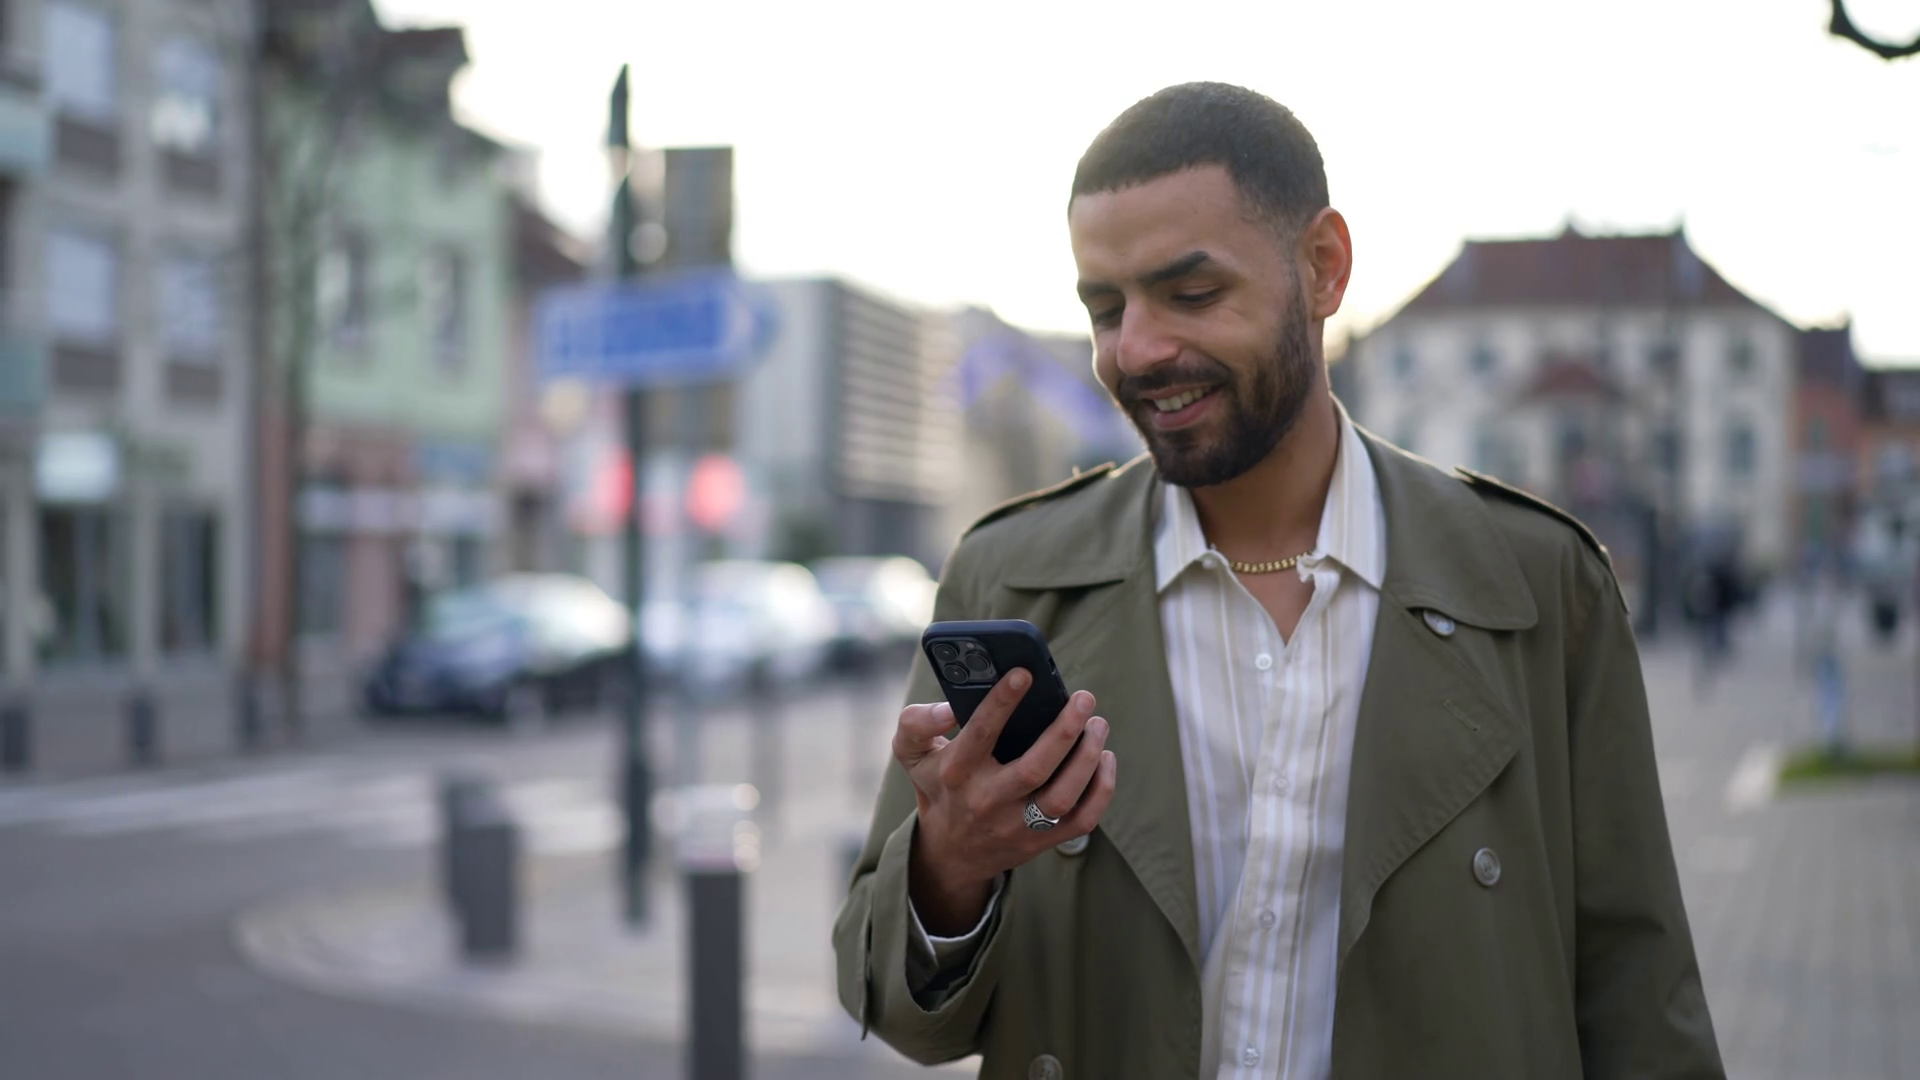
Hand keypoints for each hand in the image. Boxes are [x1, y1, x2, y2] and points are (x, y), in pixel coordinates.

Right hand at [892, 669, 1117, 934]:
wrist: (952, 852)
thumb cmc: (939, 786)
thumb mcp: (913, 754)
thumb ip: (917, 722)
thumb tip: (948, 707)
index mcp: (957, 773)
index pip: (980, 734)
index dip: (1002, 701)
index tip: (1024, 673)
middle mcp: (988, 801)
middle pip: (1034, 769)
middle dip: (1064, 731)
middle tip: (1084, 699)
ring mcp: (1018, 826)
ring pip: (1063, 796)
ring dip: (1087, 757)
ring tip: (1098, 724)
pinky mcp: (1043, 841)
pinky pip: (1082, 820)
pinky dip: (1101, 789)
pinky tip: (1105, 757)